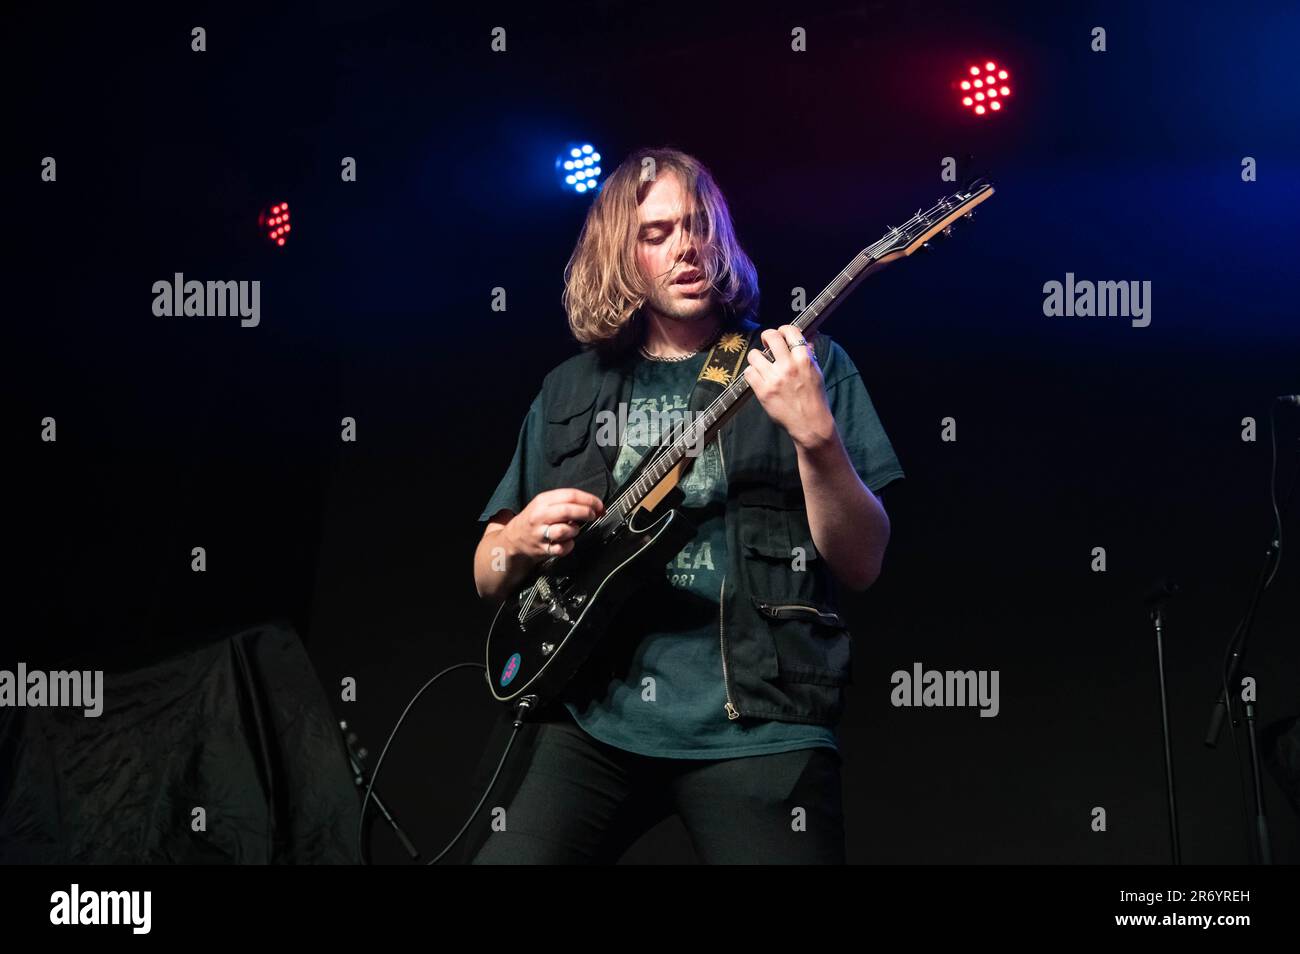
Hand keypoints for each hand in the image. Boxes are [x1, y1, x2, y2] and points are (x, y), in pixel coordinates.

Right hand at [505, 489, 604, 559]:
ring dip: (575, 530)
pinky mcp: (542, 549)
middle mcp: (540, 516)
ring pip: (565, 530)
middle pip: (568, 510)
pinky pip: (562, 548)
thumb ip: (566, 502)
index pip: (570, 495)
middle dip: (586, 512)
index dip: (589, 500)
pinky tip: (567, 542)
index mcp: (543, 500)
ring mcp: (540, 533)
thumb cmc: (535, 519)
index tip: (599, 505)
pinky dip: (569, 545)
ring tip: (573, 529)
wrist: (514, 539)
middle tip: (593, 515)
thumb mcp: (545, 503)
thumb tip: (593, 505)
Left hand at [743, 326, 835, 448]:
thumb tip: (805, 339)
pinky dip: (752, 374)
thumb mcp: (817, 373)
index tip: (781, 334)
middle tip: (767, 343)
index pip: (791, 331)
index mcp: (804, 359)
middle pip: (770, 337)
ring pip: (754, 355)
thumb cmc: (814, 399)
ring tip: (763, 365)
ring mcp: (774, 378)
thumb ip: (808, 354)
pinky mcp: (763, 391)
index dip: (783, 330)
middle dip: (767, 337)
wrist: (810, 424)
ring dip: (757, 358)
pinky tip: (759, 378)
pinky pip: (748, 373)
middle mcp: (788, 366)